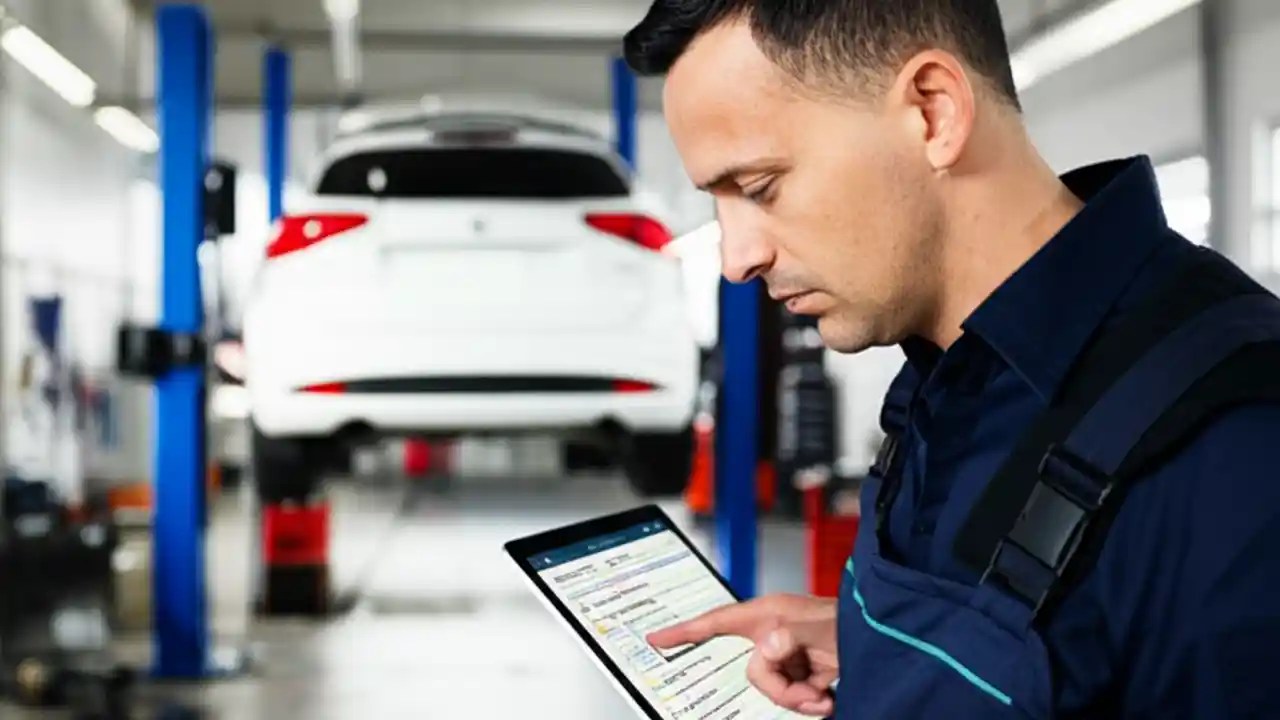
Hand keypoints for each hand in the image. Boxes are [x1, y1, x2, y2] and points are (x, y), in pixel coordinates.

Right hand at [647, 594, 838, 716]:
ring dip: (800, 698)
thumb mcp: (822, 626)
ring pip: (773, 687)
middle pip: (752, 671)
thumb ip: (787, 635)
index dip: (685, 631)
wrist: (884, 641)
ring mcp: (788, 654)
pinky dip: (809, 700)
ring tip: (826, 695)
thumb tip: (765, 649)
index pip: (717, 621)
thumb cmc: (856, 621)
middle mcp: (774, 634)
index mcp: (769, 614)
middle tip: (813, 694)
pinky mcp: (802, 671)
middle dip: (781, 691)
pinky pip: (790, 693)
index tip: (657, 639)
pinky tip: (828, 695)